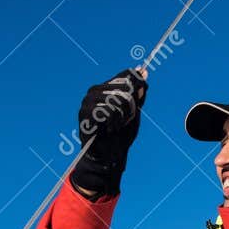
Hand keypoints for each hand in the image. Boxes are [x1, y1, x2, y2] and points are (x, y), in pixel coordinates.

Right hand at [70, 70, 146, 197]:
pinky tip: (110, 129)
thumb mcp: (135, 111)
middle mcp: (94, 90)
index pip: (125, 74)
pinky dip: (114, 121)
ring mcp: (88, 101)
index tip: (144, 90)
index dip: (138, 82)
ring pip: (116, 98)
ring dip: (122, 115)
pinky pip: (107, 110)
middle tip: (126, 118)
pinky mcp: (84, 113)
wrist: (109, 156)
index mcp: (106, 87)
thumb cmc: (121, 134)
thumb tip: (143, 72)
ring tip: (117, 125)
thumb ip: (139, 93)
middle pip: (124, 86)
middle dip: (131, 104)